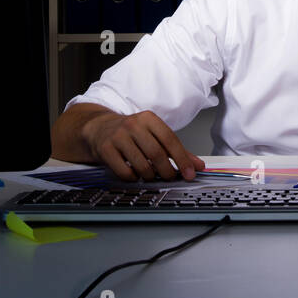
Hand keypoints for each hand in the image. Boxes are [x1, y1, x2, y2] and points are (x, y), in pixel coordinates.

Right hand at [80, 109, 206, 182]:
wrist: (99, 128)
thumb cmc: (131, 133)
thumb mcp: (154, 135)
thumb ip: (177, 150)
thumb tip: (197, 165)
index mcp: (149, 119)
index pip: (170, 140)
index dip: (182, 159)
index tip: (190, 173)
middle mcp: (133, 125)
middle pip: (157, 154)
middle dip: (167, 171)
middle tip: (170, 177)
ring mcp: (118, 137)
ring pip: (142, 165)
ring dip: (150, 176)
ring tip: (151, 175)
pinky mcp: (106, 149)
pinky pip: (125, 172)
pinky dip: (134, 178)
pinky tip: (134, 173)